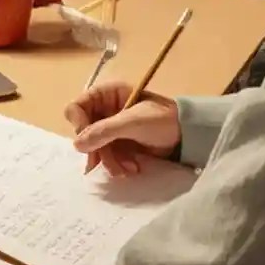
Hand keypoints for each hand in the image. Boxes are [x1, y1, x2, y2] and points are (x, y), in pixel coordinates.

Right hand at [64, 81, 180, 176]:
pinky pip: (107, 156)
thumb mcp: (132, 122)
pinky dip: (117, 165)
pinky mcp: (119, 144)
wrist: (188, 135)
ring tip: (127, 170)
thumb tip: (77, 145)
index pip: (76, 108)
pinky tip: (132, 168)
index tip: (88, 140)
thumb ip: (104, 131)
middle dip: (97, 150)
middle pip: (84, 132)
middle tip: (103, 164)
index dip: (79, 125)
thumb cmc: (162, 119)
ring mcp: (111, 128)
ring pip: (95, 148)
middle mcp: (105, 109)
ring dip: (109, 161)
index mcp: (106, 95)